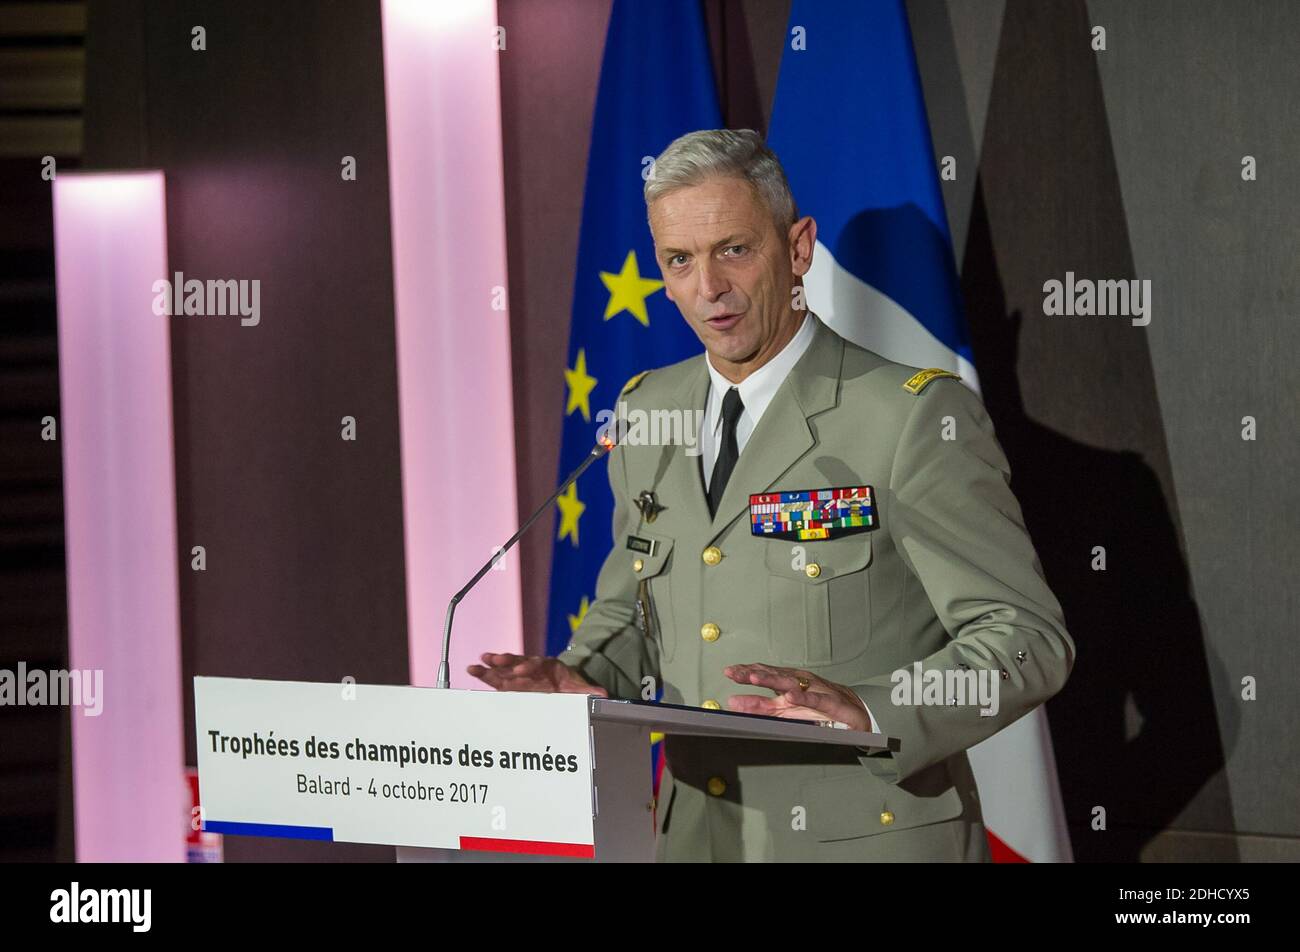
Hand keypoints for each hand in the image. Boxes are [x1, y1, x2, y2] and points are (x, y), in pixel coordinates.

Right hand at [467, 652, 607, 696]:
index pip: (536, 665)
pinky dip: (486, 673)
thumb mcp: (579, 688)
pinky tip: (474, 668)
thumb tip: (603, 695)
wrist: (561, 681)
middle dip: (506, 663)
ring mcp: (519, 673)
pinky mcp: (511, 680)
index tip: (520, 672)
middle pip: (516, 663)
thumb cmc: (568, 684)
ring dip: (491, 666)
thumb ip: (589, 692)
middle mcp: (531, 667)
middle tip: (494, 661)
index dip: (528, 668)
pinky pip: (497, 676)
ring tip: (477, 664)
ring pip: (504, 668)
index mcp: (547, 667)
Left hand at [724, 662, 869, 730]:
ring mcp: (812, 688)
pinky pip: (813, 698)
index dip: (745, 671)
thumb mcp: (785, 710)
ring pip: (789, 682)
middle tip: (735, 673)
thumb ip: (761, 707)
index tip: (728, 671)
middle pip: (772, 676)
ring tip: (754, 678)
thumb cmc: (817, 707)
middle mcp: (798, 681)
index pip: (763, 674)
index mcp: (787, 682)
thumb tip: (734, 703)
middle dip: (753, 673)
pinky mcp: (828, 701)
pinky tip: (791, 695)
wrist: (851, 711)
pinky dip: (802, 696)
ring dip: (771, 679)